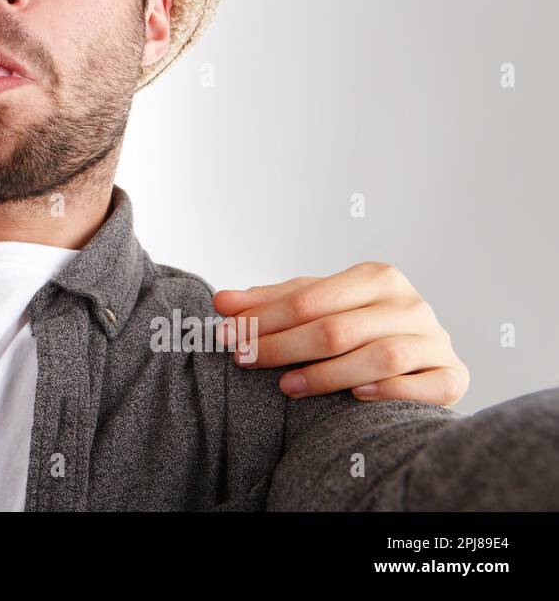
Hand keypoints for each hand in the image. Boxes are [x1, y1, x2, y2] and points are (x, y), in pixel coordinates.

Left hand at [212, 262, 469, 405]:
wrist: (421, 357)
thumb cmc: (359, 327)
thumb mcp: (315, 306)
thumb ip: (270, 303)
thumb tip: (221, 302)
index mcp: (377, 277)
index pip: (310, 299)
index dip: (265, 318)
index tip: (227, 335)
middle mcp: (410, 304)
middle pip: (338, 328)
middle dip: (283, 346)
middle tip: (244, 360)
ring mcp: (435, 340)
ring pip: (380, 357)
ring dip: (328, 375)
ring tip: (287, 387)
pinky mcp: (453, 376)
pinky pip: (424, 385)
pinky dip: (389, 391)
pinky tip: (356, 397)